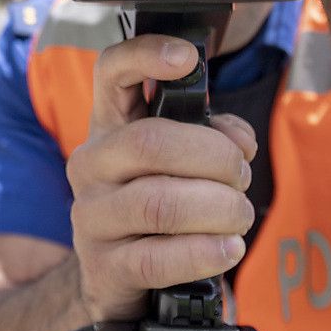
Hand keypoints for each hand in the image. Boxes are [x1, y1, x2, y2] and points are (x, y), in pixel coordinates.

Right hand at [67, 34, 256, 321]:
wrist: (118, 275)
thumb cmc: (158, 201)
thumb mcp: (179, 160)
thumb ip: (210, 136)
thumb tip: (236, 139)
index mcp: (109, 125)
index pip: (110, 72)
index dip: (145, 55)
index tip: (187, 57)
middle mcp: (90, 163)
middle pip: (151, 142)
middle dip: (215, 158)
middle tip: (241, 174)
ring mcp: (90, 215)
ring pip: (160, 203)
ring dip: (218, 208)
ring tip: (239, 216)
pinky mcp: (103, 266)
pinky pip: (158, 259)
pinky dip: (205, 252)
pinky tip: (228, 248)